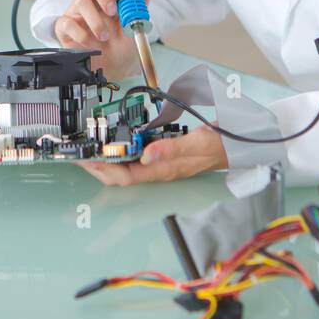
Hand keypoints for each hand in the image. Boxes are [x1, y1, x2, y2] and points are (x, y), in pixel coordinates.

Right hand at [53, 0, 154, 80]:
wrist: (115, 66)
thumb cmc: (122, 40)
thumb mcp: (136, 22)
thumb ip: (140, 1)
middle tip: (113, 9)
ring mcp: (76, 11)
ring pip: (80, 0)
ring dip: (96, 20)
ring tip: (105, 35)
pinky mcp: (65, 28)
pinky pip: (67, 22)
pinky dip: (82, 34)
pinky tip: (91, 42)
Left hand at [76, 123, 227, 185]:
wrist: (238, 144)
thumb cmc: (220, 145)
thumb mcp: (197, 142)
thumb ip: (172, 149)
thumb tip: (146, 155)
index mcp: (164, 170)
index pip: (126, 176)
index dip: (103, 170)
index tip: (86, 160)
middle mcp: (159, 170)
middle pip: (121, 176)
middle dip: (98, 169)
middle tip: (79, 157)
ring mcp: (161, 164)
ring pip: (127, 169)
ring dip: (107, 163)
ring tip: (89, 154)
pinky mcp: (164, 155)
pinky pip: (137, 159)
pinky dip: (122, 153)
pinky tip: (115, 146)